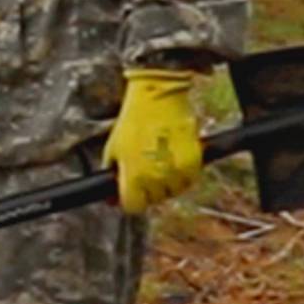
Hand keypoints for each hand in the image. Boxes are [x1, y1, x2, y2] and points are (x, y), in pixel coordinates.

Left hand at [108, 68, 204, 212]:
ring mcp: (177, 172)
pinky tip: (174, 159)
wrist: (158, 96)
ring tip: (161, 161)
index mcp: (133, 177)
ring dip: (167, 183)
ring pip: (173, 192)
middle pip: (154, 200)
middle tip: (146, 168)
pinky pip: (189, 180)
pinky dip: (183, 174)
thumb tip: (110, 199)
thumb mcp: (113, 148)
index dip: (130, 200)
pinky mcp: (193, 162)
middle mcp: (156, 179)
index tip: (131, 192)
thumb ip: (111, 175)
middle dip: (148, 189)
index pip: (133, 207)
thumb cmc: (133, 120)